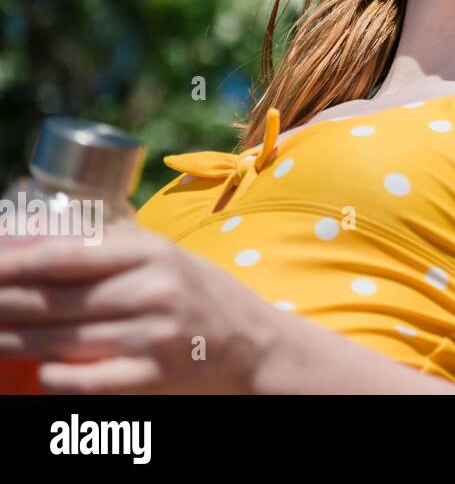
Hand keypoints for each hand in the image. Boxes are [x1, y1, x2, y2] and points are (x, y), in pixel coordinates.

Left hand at [0, 224, 275, 392]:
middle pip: (55, 302)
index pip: (67, 257)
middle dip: (5, 304)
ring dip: (15, 342)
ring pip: (60, 341)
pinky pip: (84, 379)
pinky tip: (39, 369)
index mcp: (152, 253)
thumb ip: (113, 251)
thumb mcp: (166, 258)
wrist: (257, 344)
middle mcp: (152, 291)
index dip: (15, 264)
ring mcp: (152, 336)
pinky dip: (53, 376)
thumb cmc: (202, 294)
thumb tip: (35, 248)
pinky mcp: (152, 376)